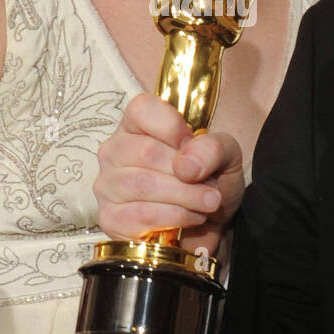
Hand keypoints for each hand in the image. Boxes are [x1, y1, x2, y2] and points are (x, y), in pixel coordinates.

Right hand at [95, 94, 245, 264]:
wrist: (210, 225)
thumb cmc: (208, 181)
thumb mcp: (225, 155)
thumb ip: (213, 148)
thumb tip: (186, 165)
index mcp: (137, 125)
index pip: (142, 109)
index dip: (174, 128)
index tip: (194, 146)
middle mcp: (115, 151)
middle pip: (147, 151)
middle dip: (189, 172)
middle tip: (212, 186)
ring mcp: (108, 185)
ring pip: (144, 185)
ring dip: (186, 196)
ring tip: (208, 203)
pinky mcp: (111, 219)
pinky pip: (142, 215)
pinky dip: (175, 217)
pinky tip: (191, 217)